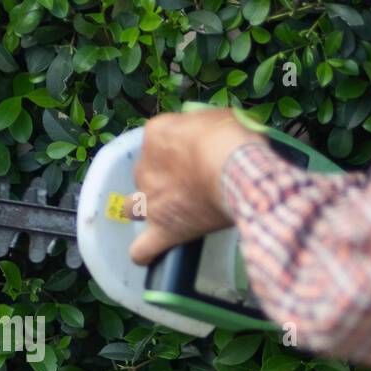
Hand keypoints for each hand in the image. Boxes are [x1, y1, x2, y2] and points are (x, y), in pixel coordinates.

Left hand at [122, 108, 263, 265]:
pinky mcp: (162, 230)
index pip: (157, 141)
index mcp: (157, 135)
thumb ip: (201, 125)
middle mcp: (145, 167)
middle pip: (144, 174)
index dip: (176, 150)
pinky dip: (145, 253)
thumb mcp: (220, 116)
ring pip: (131, 208)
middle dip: (162, 180)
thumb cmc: (234, 141)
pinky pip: (141, 250)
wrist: (239, 171)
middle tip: (189, 185)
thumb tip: (203, 133)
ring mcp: (150, 201)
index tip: (195, 155)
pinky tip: (152, 253)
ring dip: (144, 210)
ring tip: (168, 214)